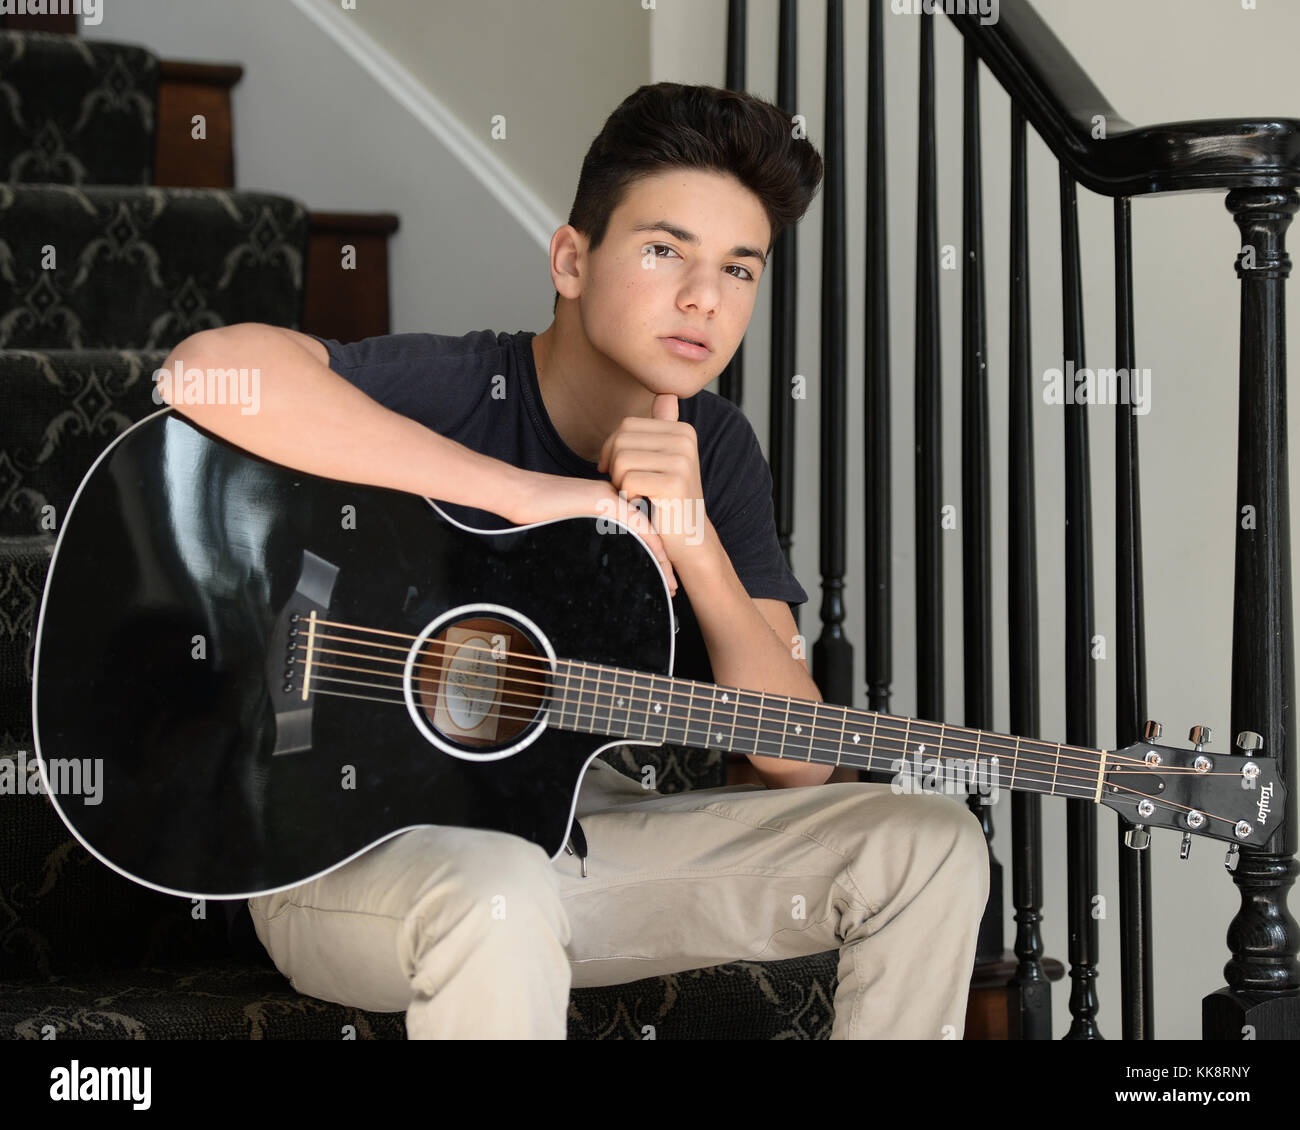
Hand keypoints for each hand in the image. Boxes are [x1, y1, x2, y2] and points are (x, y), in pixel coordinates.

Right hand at [501, 469, 678, 595]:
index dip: (655, 557)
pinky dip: (652, 549)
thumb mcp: (572, 528)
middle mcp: (616, 501)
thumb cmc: (538, 514)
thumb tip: (598, 567)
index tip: (663, 579)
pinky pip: (639, 528)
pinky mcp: (608, 503)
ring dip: (662, 561)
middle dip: (664, 563)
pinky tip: (660, 568)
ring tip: (670, 585)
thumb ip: (590, 538)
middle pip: (650, 534)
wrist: (522, 493)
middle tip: (673, 587)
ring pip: (650, 533)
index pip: (641, 533)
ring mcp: (614, 500)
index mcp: (608, 506)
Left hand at [596, 394, 706, 567]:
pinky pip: (627, 480)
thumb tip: (667, 394)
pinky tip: (642, 506)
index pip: (626, 426)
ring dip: (620, 483)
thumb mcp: (666, 459)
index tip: (620, 472)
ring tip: (637, 496)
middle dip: (615, 467)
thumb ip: (664, 427)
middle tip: (629, 488)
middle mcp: (685, 439)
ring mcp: (682, 460)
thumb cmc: (668, 502)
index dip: (613, 450)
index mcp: (682, 430)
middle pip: (621, 440)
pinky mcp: (674, 482)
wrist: (690, 539)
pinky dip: (627, 497)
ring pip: (621, 459)